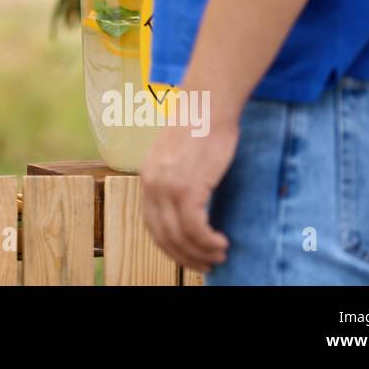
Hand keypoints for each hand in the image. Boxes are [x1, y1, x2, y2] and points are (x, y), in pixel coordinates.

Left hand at [139, 116, 237, 272]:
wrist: (207, 104)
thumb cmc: (200, 126)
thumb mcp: (177, 156)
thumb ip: (176, 180)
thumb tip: (189, 208)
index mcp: (147, 178)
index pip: (151, 225)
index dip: (170, 246)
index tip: (187, 255)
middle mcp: (152, 184)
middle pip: (163, 236)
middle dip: (184, 257)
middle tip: (206, 264)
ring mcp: (168, 186)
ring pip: (180, 236)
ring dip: (200, 253)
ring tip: (218, 255)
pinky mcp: (188, 186)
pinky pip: (195, 227)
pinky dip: (207, 241)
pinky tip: (221, 242)